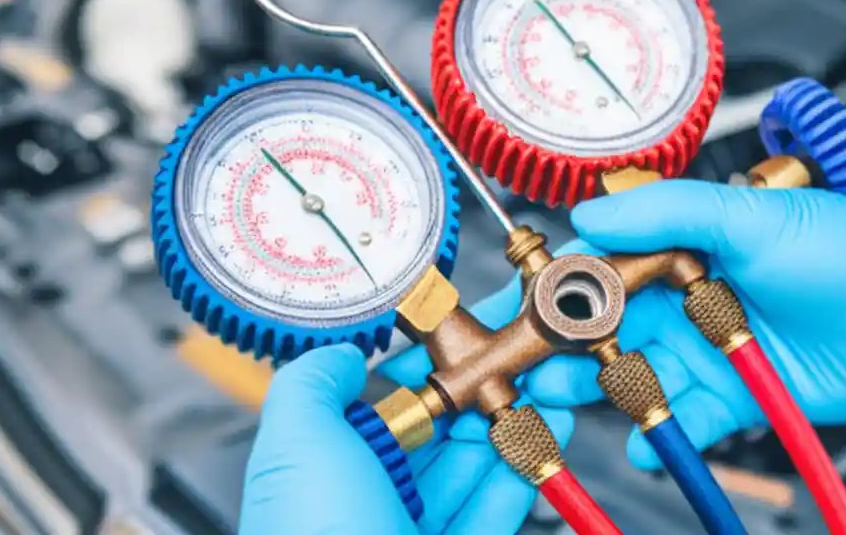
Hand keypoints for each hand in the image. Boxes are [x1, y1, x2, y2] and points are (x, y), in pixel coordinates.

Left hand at [241, 343, 573, 533]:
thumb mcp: (298, 442)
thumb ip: (315, 384)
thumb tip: (345, 355)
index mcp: (330, 468)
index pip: (388, 400)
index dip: (432, 363)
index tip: (467, 331)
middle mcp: (372, 499)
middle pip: (441, 431)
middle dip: (485, 390)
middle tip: (523, 357)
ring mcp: (415, 531)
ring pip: (474, 466)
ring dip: (513, 422)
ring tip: (548, 386)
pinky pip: (495, 507)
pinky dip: (523, 468)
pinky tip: (544, 432)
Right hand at [521, 171, 845, 469]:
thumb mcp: (751, 217)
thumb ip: (668, 212)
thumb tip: (588, 215)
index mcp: (681, 250)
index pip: (600, 272)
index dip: (554, 294)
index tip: (512, 313)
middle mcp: (688, 300)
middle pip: (606, 331)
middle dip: (558, 350)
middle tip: (516, 369)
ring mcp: (711, 348)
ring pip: (637, 376)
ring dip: (598, 392)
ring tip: (555, 406)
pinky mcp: (739, 394)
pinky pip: (687, 420)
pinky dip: (661, 434)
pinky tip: (640, 443)